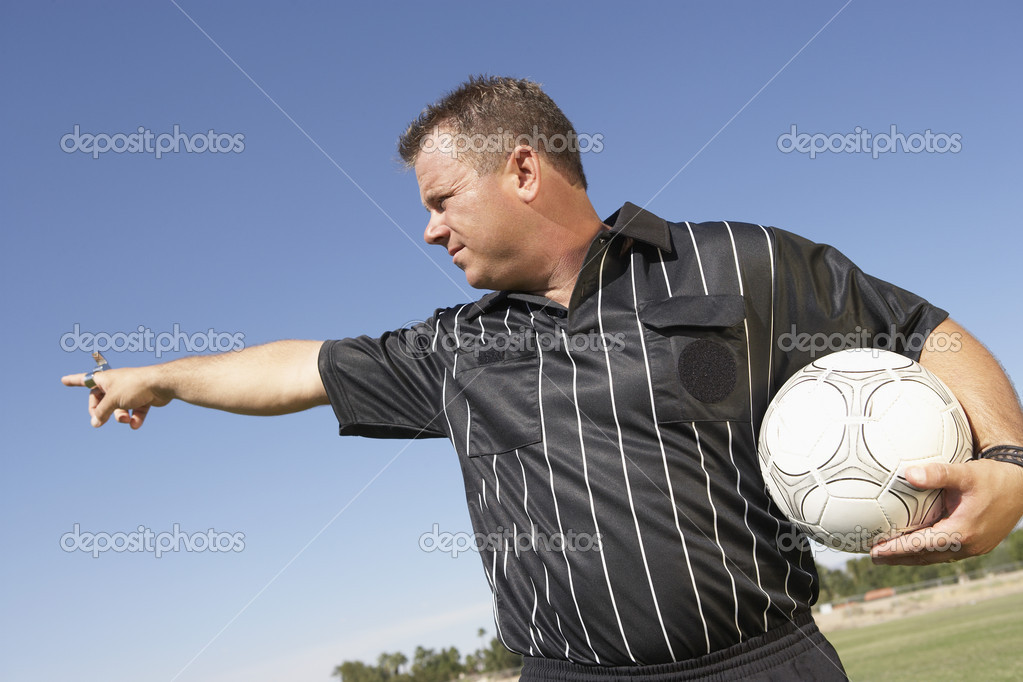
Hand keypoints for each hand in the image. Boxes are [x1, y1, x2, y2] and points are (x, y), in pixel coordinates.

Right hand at [61, 366, 170, 428]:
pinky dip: (135, 419)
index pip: (85, 380)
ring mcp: (130, 392)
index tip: (63, 380)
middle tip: (100, 420)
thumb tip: (94, 423)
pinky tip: (136, 424)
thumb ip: (101, 412)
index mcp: (105, 379)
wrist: (161, 384)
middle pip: (102, 401)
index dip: (73, 380)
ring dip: (121, 417)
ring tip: (126, 419)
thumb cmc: (134, 386)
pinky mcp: (143, 399)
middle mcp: (116, 384)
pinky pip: (135, 412)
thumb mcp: (112, 400)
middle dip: (103, 412)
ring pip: (119, 409)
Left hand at [870, 459, 1022, 564]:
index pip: (920, 545)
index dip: (896, 550)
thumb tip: (907, 473)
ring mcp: (973, 548)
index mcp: (962, 533)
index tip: (874, 552)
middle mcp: (967, 546)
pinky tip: (913, 543)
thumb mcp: (966, 473)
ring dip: (911, 556)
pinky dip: (925, 550)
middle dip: (898, 558)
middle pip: (925, 557)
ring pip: (935, 556)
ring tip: (887, 555)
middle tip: (872, 556)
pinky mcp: (977, 544)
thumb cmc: (994, 478)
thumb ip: (937, 473)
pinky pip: (945, 551)